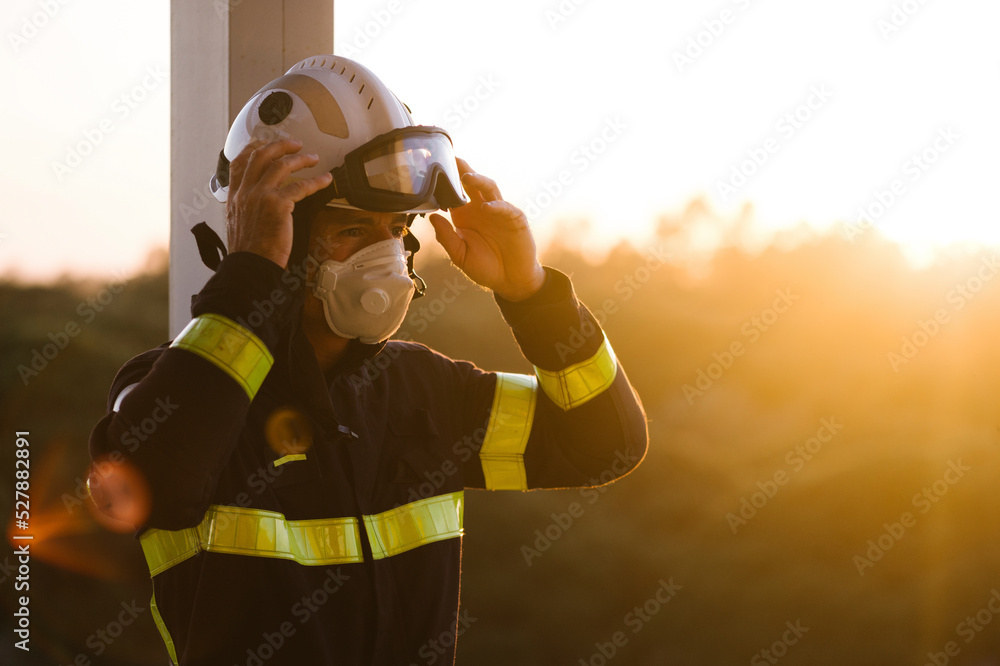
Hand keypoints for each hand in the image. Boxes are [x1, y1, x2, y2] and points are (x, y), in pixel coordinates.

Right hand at [225, 139, 332, 268]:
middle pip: (262, 156)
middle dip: (280, 145)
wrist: (249, 265)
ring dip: (301, 159)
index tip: (266, 143)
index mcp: (235, 195)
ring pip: (282, 166)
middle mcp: (246, 191)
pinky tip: (325, 180)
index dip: (254, 148)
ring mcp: (261, 196)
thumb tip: (256, 202)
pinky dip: (316, 181)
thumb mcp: (237, 222)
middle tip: (295, 144)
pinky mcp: (278, 205)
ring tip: (313, 158)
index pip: (239, 162)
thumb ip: (245, 206)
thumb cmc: (248, 250)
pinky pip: (301, 186)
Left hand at [428, 158, 545, 301]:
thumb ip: (446, 238)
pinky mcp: (515, 219)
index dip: (445, 182)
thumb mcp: (460, 256)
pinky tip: (485, 207)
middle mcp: (481, 209)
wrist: (511, 281)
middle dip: (462, 170)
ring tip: (466, 176)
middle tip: (451, 158)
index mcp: (465, 215)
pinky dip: (496, 206)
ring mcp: (499, 212)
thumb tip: (433, 217)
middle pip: (472, 183)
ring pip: (489, 188)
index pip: (453, 193)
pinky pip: (506, 208)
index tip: (432, 170)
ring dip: (479, 180)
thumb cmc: (486, 267)